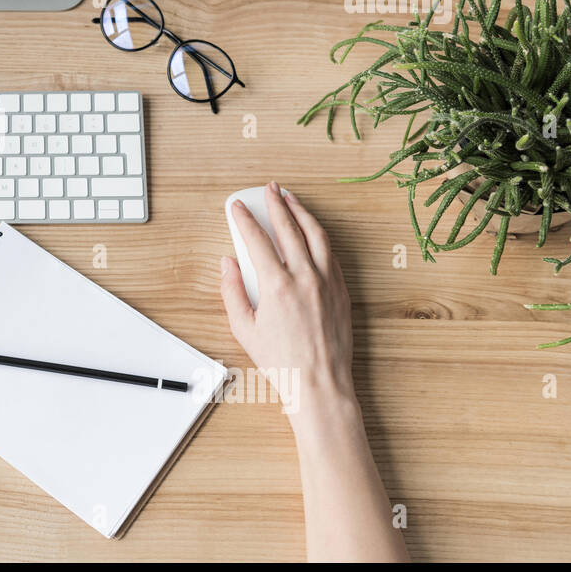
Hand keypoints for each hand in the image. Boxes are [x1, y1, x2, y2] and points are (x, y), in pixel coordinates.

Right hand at [218, 182, 354, 416]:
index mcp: (277, 285)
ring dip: (302, 212)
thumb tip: (228, 263)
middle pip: (289, 227)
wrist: (319, 382)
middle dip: (276, 204)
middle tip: (269, 189)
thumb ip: (231, 291)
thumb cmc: (281, 362)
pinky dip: (318, 234)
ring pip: (315, 234)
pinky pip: (330, 252)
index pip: (257, 239)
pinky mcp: (342, 290)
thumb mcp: (243, 328)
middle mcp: (305, 277)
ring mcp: (327, 281)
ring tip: (291, 198)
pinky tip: (312, 228)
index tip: (237, 206)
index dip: (244, 218)